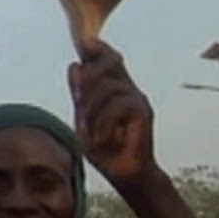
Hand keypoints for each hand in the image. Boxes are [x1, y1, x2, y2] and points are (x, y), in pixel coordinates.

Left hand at [68, 40, 159, 188]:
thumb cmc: (103, 148)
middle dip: (89, 77)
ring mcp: (137, 99)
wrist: (122, 174)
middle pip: (111, 61)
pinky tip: (102, 138)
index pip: (109, 58)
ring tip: (91, 131)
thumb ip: (79, 93)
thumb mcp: (83, 119)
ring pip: (108, 86)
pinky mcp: (144, 112)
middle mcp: (127, 88)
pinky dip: (104, 122)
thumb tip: (74, 65)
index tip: (86, 43)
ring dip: (92, 109)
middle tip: (79, 102)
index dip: (99, 48)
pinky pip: (118, 105)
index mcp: (113, 88)